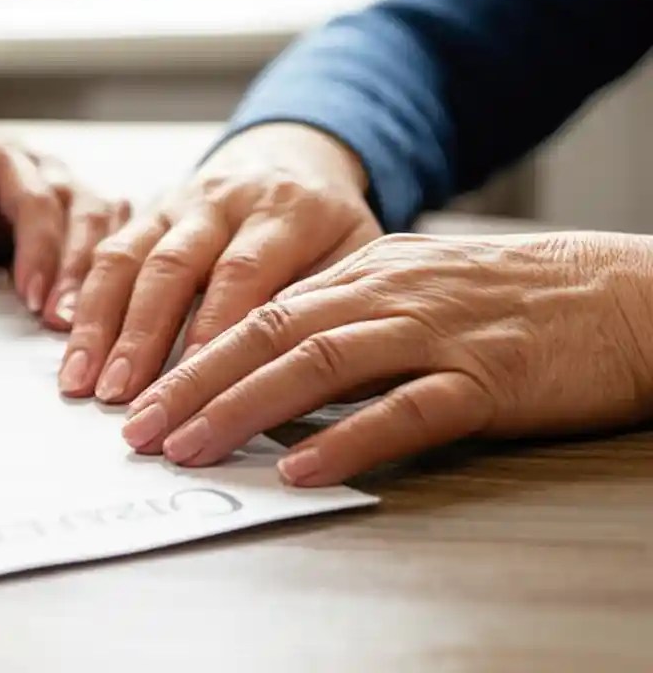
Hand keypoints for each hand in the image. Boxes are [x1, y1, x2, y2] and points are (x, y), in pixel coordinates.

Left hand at [0, 128, 129, 328]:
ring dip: (105, 273)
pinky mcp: (83, 215)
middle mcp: (53, 172)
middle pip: (87, 213)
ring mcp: (74, 192)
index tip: (31, 298)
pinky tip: (108, 309)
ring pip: (111, 226)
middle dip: (80, 271)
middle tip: (64, 321)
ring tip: (86, 323)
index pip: (36, 204)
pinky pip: (114, 239)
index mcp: (10, 160)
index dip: (39, 252)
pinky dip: (116, 272)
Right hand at [57, 123, 382, 401]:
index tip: (194, 386)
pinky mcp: (146, 211)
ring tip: (81, 381)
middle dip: (141, 335)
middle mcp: (225, 198)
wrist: (298, 160)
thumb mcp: (357, 258)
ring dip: (100, 323)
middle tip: (119, 396)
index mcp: (288, 210)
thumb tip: (288, 377)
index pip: (242, 272)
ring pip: (129, 256)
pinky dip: (82, 301)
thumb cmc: (331, 229)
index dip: (212, 330)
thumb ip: (324, 306)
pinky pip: (107, 252)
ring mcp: (178, 201)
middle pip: (173, 265)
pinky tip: (70, 348)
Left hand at [122, 232, 652, 485]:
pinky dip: (347, 439)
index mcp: (368, 273)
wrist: (630, 296)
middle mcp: (389, 294)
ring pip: (319, 364)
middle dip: (193, 382)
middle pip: (269, 333)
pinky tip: (301, 468)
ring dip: (244, 408)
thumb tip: (275, 362)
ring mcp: (436, 333)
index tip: (143, 398)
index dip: (192, 356)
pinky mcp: (486, 378)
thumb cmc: (518, 301)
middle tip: (138, 429)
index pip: (259, 311)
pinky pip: (406, 410)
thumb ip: (350, 316)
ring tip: (190, 447)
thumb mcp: (419, 289)